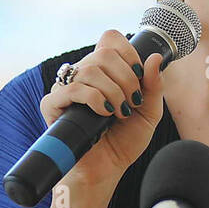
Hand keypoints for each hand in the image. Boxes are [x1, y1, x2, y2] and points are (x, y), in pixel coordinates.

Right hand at [39, 29, 164, 186]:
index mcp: (104, 71)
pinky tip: (104, 114)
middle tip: (132, 102)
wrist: (107, 169)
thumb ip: (153, 86)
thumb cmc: (125, 140)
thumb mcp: (149, 112)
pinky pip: (73, 88)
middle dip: (126, 78)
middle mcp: (83, 74)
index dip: (128, 53)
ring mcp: (66, 87)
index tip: (139, 76)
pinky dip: (95, 99)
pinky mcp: (53, 104)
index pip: (110, 39)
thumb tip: (155, 58)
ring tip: (120, 112)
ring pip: (90, 70)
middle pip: (104, 53)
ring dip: (113, 92)